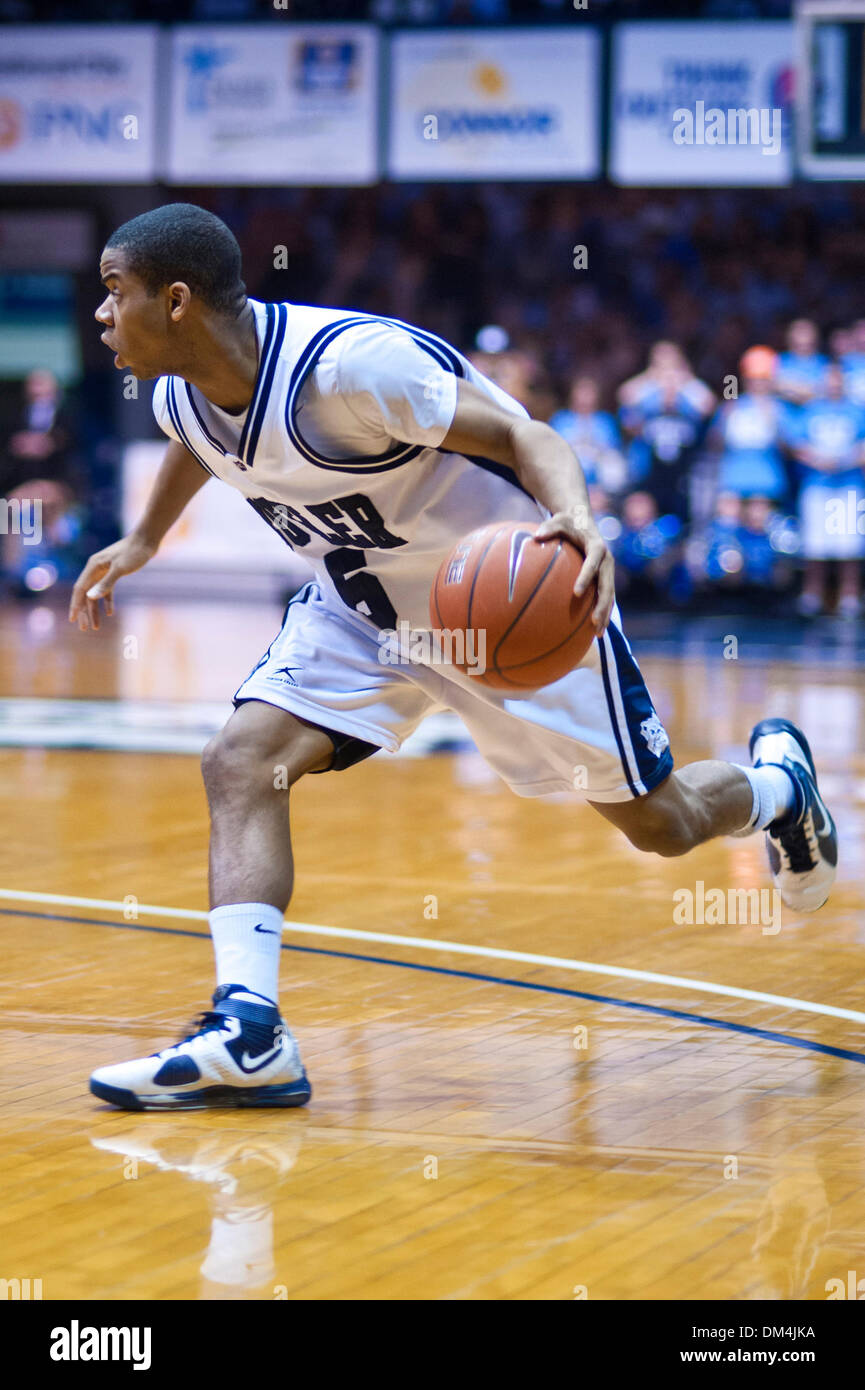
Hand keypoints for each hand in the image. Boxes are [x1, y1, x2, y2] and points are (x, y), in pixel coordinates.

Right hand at [68, 534, 156, 631]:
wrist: (147, 540)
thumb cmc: (134, 552)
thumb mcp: (120, 569)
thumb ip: (106, 584)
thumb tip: (90, 598)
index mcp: (93, 567)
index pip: (80, 589)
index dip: (75, 605)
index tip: (72, 619)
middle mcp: (96, 569)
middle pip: (85, 594)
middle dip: (84, 612)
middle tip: (84, 628)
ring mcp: (104, 571)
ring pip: (95, 594)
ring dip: (95, 610)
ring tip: (96, 627)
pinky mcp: (114, 572)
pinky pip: (107, 590)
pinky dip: (107, 602)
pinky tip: (110, 613)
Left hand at [534, 508, 614, 632]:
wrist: (583, 520)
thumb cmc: (568, 522)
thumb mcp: (558, 520)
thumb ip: (548, 528)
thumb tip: (535, 536)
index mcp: (597, 547)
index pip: (593, 563)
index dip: (586, 577)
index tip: (576, 592)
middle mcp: (607, 561)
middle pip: (607, 586)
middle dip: (601, 605)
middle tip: (592, 621)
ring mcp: (608, 571)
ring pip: (610, 596)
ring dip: (604, 614)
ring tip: (597, 634)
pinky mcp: (605, 578)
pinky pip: (605, 597)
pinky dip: (602, 612)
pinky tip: (594, 630)